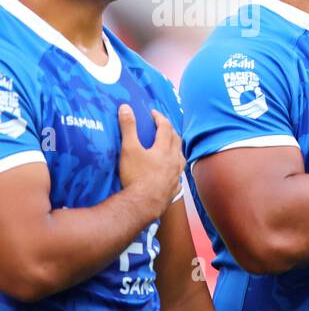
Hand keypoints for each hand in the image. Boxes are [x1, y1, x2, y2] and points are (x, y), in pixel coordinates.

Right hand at [118, 105, 183, 219]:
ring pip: (180, 157)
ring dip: (176, 149)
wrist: (144, 203)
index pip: (165, 128)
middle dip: (170, 130)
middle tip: (163, 126)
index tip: (153, 113)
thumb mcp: (129, 149)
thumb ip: (128, 128)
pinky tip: (171, 172)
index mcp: (164, 149)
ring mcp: (176, 175)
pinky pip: (178, 175)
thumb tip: (125, 107)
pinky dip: (175, 169)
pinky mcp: (174, 188)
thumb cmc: (136, 175)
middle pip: (176, 141)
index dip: (159, 118)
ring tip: (170, 147)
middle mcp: (174, 160)